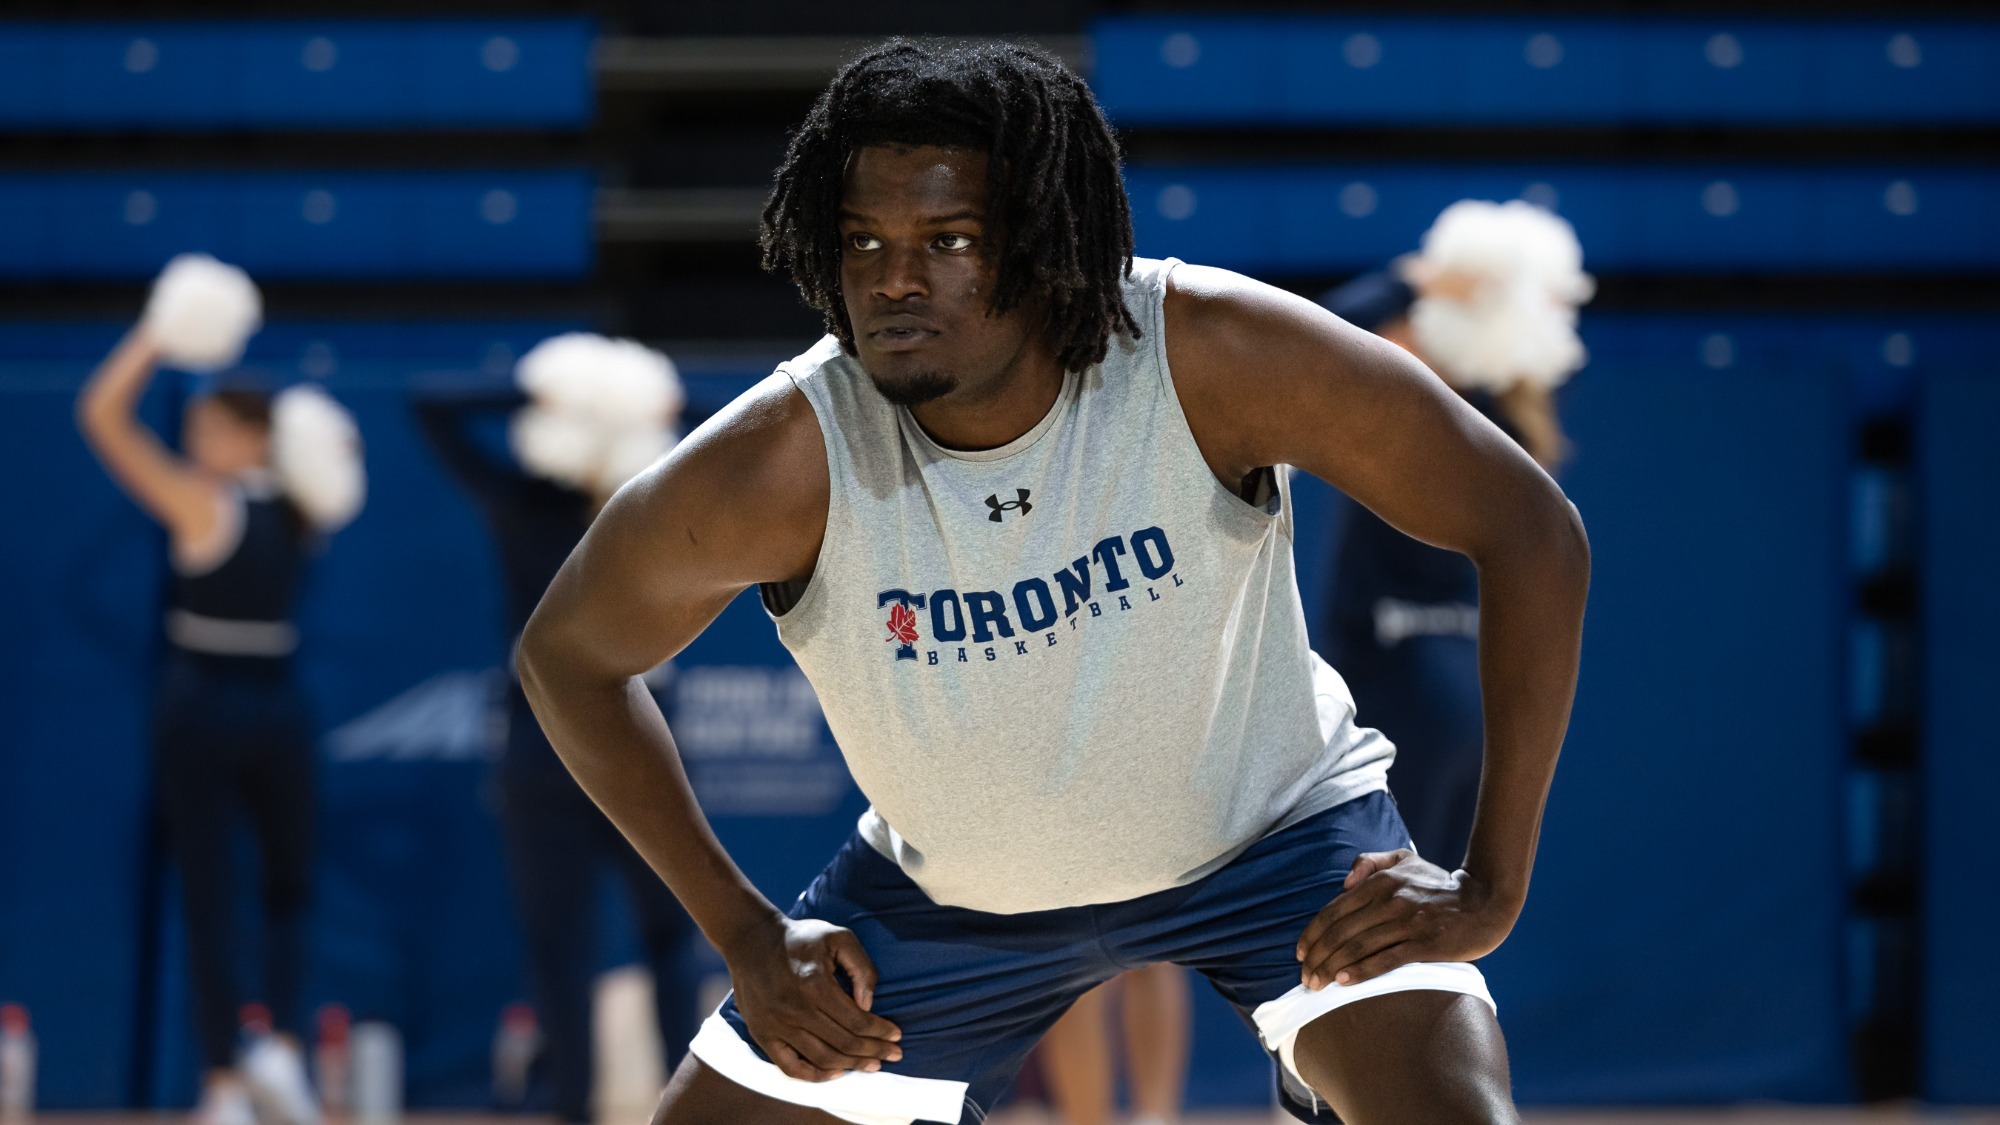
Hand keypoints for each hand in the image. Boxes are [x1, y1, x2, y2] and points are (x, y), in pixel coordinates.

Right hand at [723, 915, 903, 1081]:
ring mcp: (777, 1025)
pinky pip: (790, 1066)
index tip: (896, 1036)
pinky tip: (835, 1073)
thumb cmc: (801, 938)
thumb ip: (861, 967)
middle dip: (874, 1051)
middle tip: (893, 1055)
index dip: (881, 1031)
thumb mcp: (839, 937)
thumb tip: (868, 1005)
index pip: (857, 1020)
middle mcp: (795, 1009)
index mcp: (815, 984)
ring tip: (872, 1065)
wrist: (752, 939)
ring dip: (852, 1065)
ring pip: (822, 1057)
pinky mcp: (762, 1034)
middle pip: (843, 1042)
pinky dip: (815, 1075)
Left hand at [1293, 849, 1518, 989]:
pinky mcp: (1426, 944)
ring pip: (1358, 947)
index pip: (1334, 910)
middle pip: (1341, 931)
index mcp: (1381, 882)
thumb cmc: (1439, 884)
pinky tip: (1343, 981)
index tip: (1300, 953)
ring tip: (1316, 984)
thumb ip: (1370, 862)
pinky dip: (1361, 971)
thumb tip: (1344, 882)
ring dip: (1331, 967)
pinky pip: (1386, 959)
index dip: (1312, 933)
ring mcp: (1408, 922)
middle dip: (1317, 956)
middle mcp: (1390, 900)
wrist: (1486, 901)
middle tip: (1305, 977)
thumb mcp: (1405, 860)